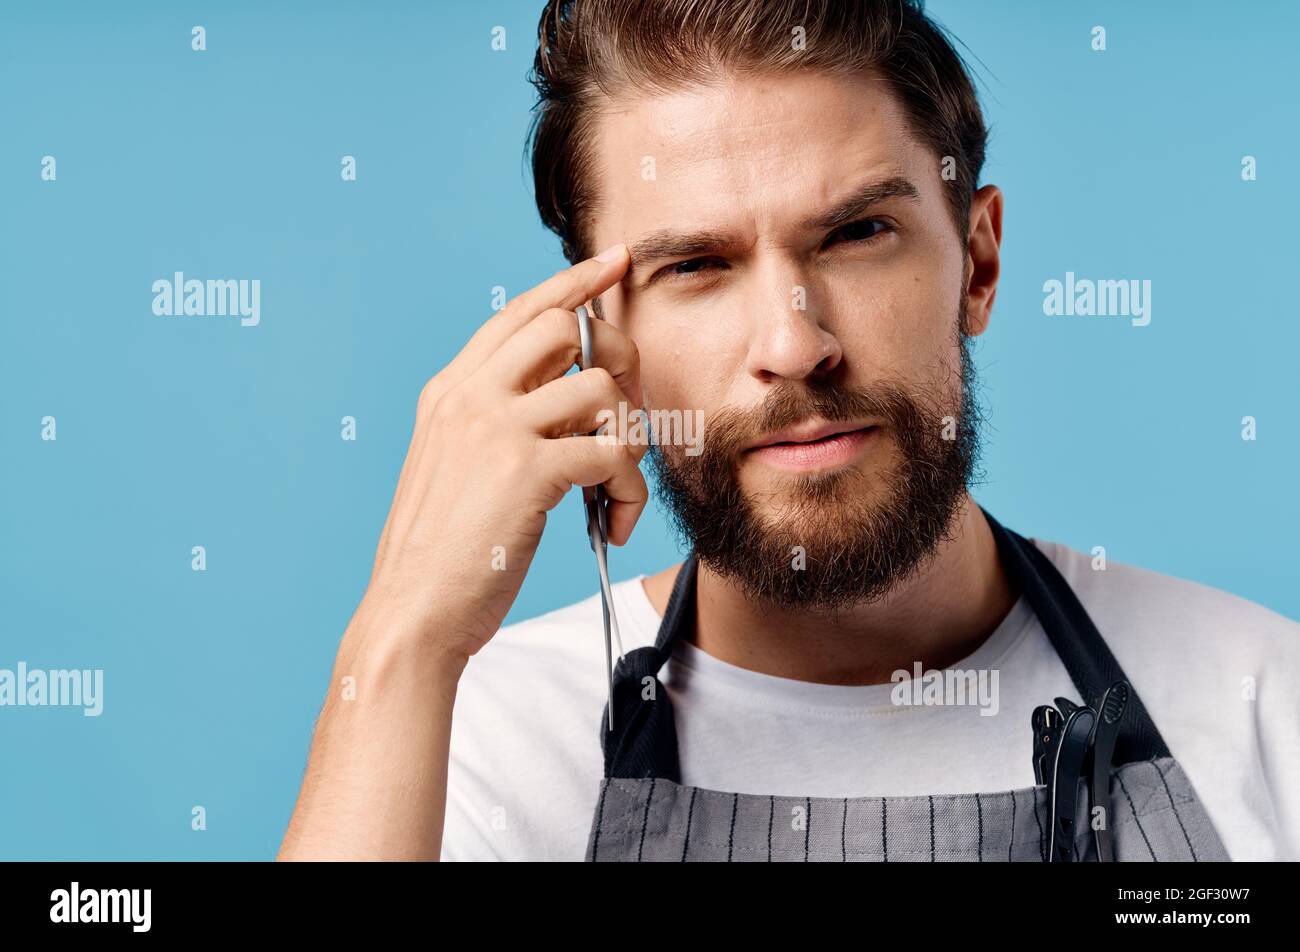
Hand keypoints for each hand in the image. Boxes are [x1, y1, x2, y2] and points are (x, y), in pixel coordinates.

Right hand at [356, 243, 646, 662]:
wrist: (413, 613)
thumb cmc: (442, 553)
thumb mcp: (454, 467)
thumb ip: (496, 422)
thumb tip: (568, 399)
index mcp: (450, 391)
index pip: (519, 312)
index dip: (572, 284)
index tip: (614, 263)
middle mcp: (469, 396)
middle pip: (569, 329)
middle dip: (617, 360)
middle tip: (625, 415)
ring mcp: (496, 429)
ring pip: (602, 390)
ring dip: (629, 440)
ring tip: (614, 488)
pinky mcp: (527, 471)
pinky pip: (613, 453)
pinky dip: (628, 489)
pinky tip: (612, 521)